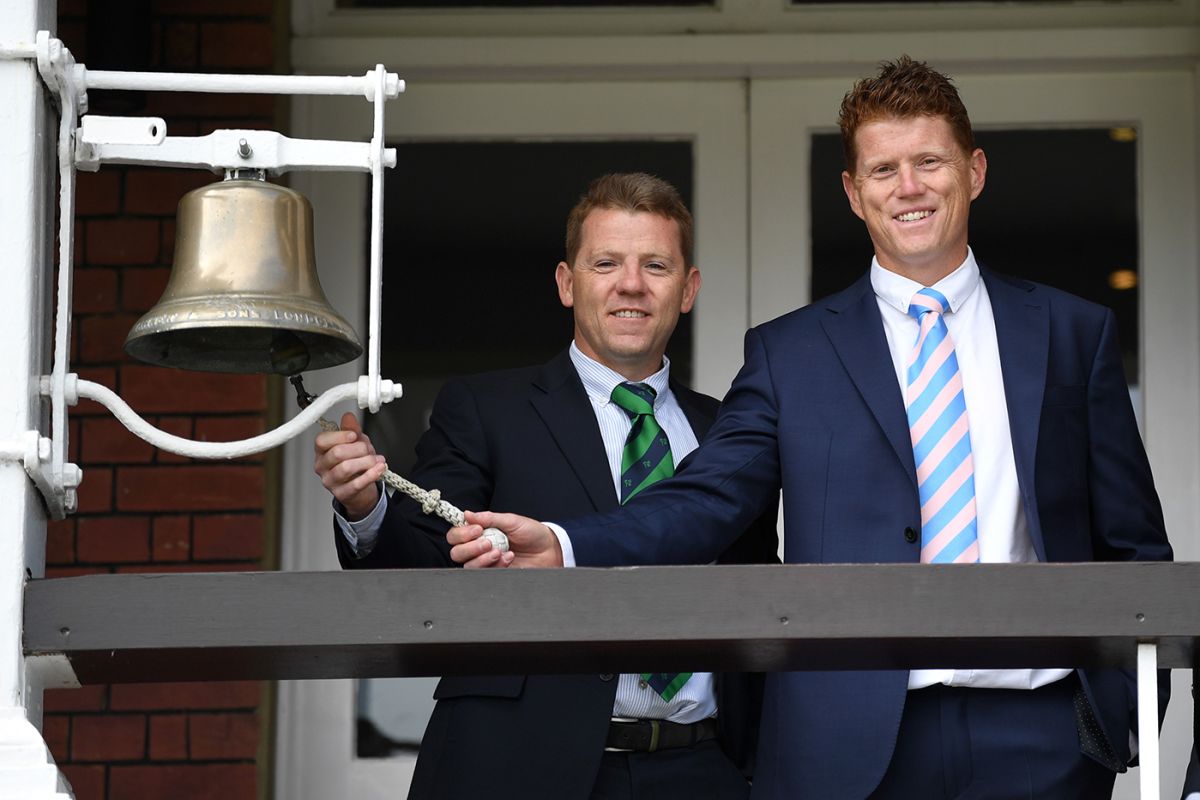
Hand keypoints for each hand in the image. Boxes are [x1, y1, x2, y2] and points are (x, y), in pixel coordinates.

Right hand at [314, 412, 387, 519]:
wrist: (361, 488)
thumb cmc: (356, 463)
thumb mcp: (355, 443)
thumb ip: (352, 430)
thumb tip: (348, 416)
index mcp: (322, 450)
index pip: (322, 441)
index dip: (339, 436)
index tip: (354, 435)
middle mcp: (322, 466)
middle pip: (336, 453)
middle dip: (358, 448)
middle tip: (368, 449)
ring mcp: (330, 481)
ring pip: (346, 468)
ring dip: (366, 462)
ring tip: (376, 460)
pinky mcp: (341, 494)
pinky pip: (356, 484)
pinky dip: (371, 474)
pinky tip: (379, 468)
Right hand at [448, 510, 562, 568]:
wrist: (549, 550)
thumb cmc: (531, 533)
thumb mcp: (511, 521)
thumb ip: (488, 518)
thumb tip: (467, 514)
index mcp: (480, 532)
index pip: (456, 535)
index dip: (462, 533)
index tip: (478, 529)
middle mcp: (479, 548)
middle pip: (456, 552)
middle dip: (470, 548)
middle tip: (487, 542)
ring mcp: (486, 562)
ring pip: (468, 566)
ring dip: (482, 558)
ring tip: (499, 551)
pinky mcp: (495, 574)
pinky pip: (485, 574)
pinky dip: (496, 565)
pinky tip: (509, 558)